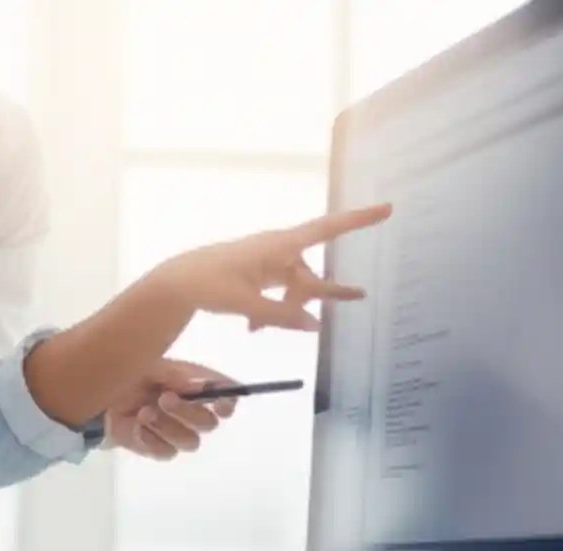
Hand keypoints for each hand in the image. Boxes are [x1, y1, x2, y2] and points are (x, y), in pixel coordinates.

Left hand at [105, 359, 238, 460]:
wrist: (96, 395)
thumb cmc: (129, 375)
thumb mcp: (152, 367)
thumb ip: (179, 376)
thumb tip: (204, 385)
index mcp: (194, 388)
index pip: (225, 399)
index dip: (227, 402)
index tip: (219, 403)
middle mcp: (190, 412)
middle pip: (209, 423)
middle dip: (188, 412)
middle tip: (164, 398)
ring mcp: (174, 433)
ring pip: (190, 441)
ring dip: (168, 427)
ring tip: (143, 413)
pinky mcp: (157, 448)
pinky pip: (166, 453)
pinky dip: (151, 440)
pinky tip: (136, 427)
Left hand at [160, 204, 391, 331]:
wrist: (175, 282)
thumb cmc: (208, 283)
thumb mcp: (244, 303)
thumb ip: (280, 315)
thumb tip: (317, 326)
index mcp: (278, 246)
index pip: (326, 228)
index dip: (357, 220)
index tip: (387, 208)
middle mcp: (277, 250)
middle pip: (309, 274)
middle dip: (322, 291)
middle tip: (359, 296)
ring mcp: (267, 262)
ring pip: (294, 286)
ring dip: (289, 307)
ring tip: (280, 329)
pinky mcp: (256, 274)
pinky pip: (276, 292)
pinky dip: (271, 310)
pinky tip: (251, 330)